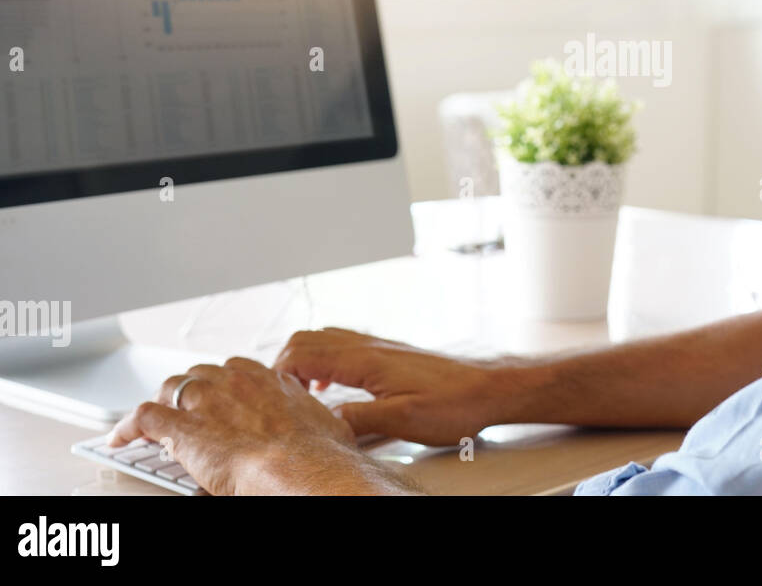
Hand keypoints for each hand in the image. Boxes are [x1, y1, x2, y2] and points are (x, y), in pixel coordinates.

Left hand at [108, 356, 386, 494]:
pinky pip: (144, 417)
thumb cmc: (320, 454)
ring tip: (156, 420)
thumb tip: (325, 428)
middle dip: (192, 389)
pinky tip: (121, 437)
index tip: (223, 395)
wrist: (302, 467)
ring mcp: (207, 400)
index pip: (238, 369)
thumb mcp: (326, 425)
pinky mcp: (182, 427)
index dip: (225, 383)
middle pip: (201, 373)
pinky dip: (129, 426)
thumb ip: (312, 418)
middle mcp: (236, 381)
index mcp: (270, 380)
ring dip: (163, 402)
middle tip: (189, 409)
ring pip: (170, 387)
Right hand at [274, 327, 522, 445]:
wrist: (487, 388)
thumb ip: (360, 419)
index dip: (279, 375)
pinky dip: (324, 360)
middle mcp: (369, 346)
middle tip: (279, 396)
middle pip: (306, 340)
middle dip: (283, 364)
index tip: (274, 398)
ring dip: (303, 360)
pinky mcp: (389, 353)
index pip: (304, 355)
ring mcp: (379, 346)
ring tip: (299, 392)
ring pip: (324, 339)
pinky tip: (332, 385)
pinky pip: (343, 345)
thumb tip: (324, 422)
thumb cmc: (453, 403)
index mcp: (366, 359)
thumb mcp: (403, 419)